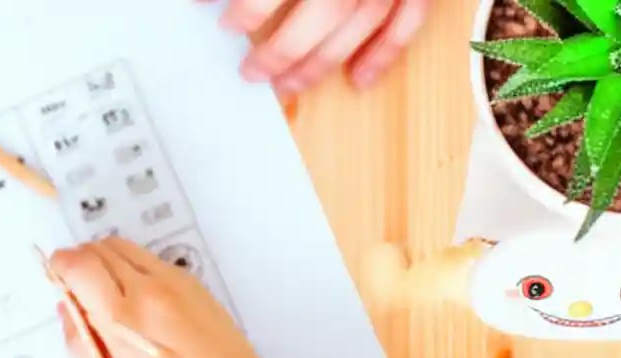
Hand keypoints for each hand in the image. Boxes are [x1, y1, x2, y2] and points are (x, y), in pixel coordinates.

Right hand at [50, 239, 292, 357]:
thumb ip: (82, 343)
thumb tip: (66, 308)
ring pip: (123, 247)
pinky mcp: (191, 280)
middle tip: (79, 290)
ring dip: (105, 260)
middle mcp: (147, 289)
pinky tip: (138, 301)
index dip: (60, 266)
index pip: (78, 265)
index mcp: (123, 318)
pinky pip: (148, 259)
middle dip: (79, 261)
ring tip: (108, 295)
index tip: (57, 278)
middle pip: (99, 248)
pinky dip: (132, 268)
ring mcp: (172, 280)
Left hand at [209, 0, 429, 92]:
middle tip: (249, 71)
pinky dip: (384, 53)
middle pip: (321, 13)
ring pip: (357, 27)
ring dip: (320, 65)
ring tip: (286, 86)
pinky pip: (407, 20)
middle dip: (281, 51)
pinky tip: (359, 80)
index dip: (246, 7)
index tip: (213, 15)